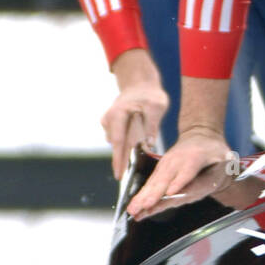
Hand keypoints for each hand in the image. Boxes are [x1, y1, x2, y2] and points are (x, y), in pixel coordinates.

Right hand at [103, 50, 168, 179]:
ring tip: (135, 158)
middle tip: (123, 179)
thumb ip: (152, 125)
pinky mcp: (112, 126)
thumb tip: (149, 144)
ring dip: (125, 152)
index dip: (119, 160)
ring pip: (118, 143)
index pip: (118, 141)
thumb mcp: (156, 107)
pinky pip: (119, 139)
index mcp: (118, 114)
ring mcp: (108, 122)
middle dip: (119, 162)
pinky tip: (136, 145)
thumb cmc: (150, 95)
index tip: (119, 175)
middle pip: (115, 146)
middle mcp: (109, 119)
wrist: (140, 84)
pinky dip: (126, 144)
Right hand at [126, 127, 233, 219]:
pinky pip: (150, 184)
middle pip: (165, 179)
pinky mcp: (160, 170)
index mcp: (195, 157)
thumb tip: (214, 176)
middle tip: (145, 205)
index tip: (170, 193)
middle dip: (154, 193)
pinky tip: (134, 207)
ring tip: (133, 209)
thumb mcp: (225, 157)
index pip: (186, 171)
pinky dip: (141, 195)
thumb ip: (221, 167)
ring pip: (154, 183)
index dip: (179, 182)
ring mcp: (166, 165)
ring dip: (142, 196)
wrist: (200, 136)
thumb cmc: (215, 151)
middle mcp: (176, 161)